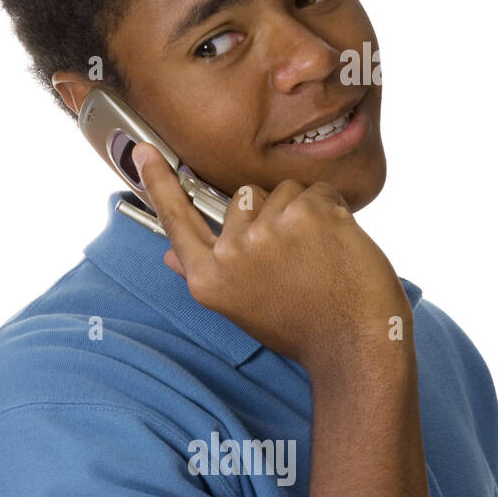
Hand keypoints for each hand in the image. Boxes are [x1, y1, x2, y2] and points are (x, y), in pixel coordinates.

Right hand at [132, 144, 408, 370]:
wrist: (354, 346)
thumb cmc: (300, 328)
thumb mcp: (239, 307)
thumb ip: (203, 273)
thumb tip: (169, 254)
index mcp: (208, 277)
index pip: (176, 220)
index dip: (158, 182)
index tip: (143, 150)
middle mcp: (230, 253)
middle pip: (243, 198)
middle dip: (270, 214)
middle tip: (295, 258)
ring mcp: (266, 231)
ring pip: (282, 191)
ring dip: (303, 212)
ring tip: (319, 254)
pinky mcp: (305, 214)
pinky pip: (317, 191)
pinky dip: (334, 211)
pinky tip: (340, 245)